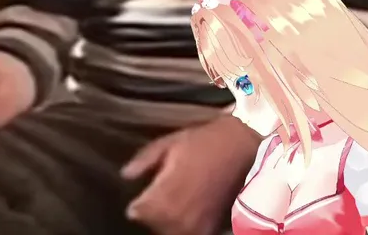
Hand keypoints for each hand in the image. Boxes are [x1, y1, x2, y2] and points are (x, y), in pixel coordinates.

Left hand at [121, 116, 260, 234]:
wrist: (242, 146)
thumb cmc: (202, 142)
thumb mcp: (168, 143)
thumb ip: (144, 160)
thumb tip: (125, 175)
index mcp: (165, 192)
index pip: (139, 212)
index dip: (137, 205)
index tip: (140, 196)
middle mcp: (179, 214)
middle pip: (153, 225)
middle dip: (151, 213)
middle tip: (156, 198)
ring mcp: (197, 223)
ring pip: (171, 232)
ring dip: (167, 221)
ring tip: (172, 205)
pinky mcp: (213, 227)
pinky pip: (191, 234)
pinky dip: (185, 226)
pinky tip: (187, 212)